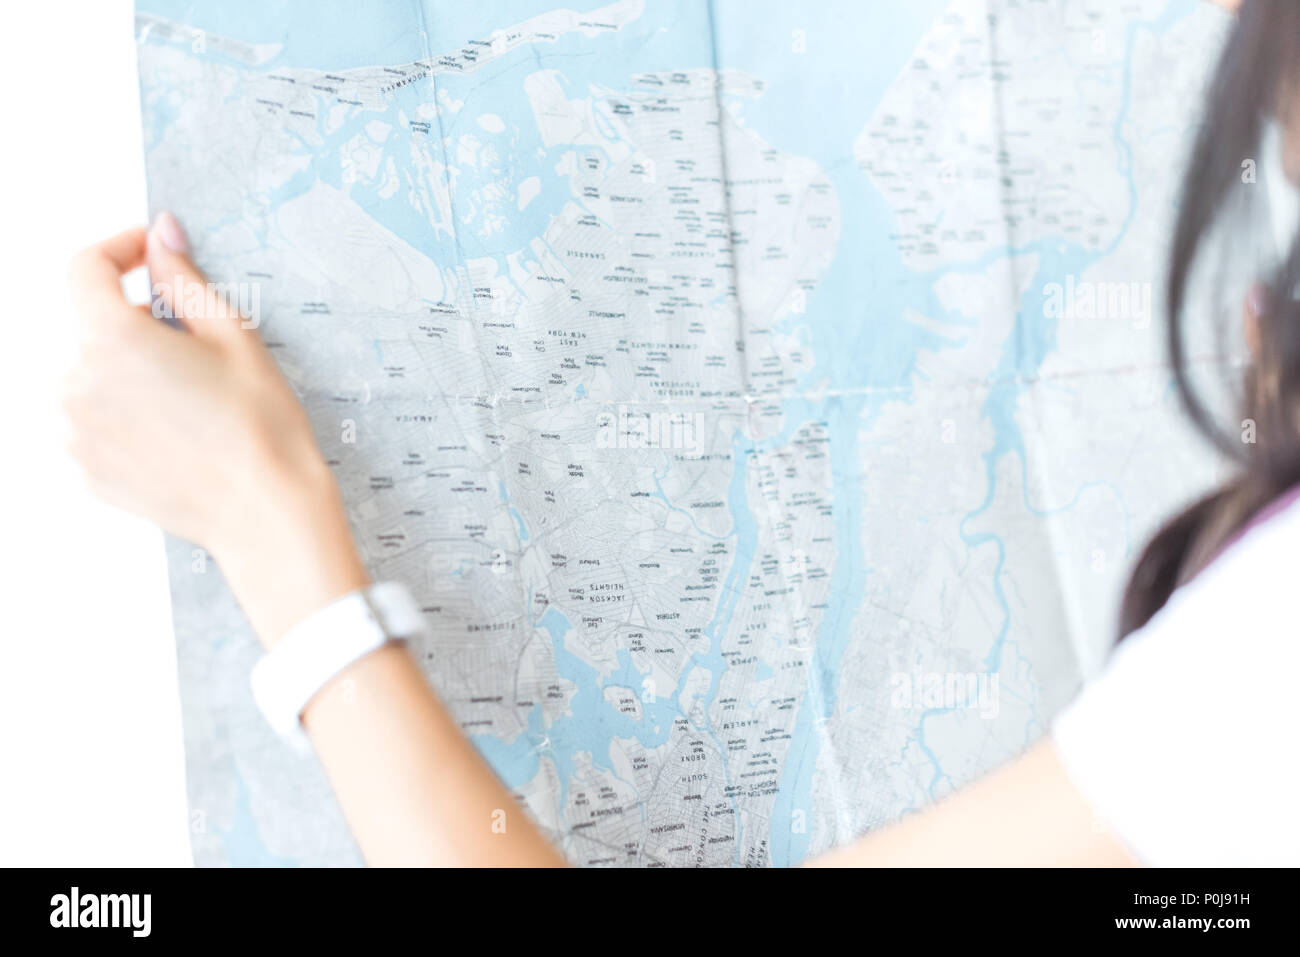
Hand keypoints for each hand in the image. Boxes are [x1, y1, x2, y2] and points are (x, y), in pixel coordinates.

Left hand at [63, 215, 368, 644]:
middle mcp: (77, 383)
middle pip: (91, 326)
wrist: (265, 512)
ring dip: (129, 372)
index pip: (84, 268)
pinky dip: (125, 416)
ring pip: (92, 376)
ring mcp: (75, 431)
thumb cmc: (260, 426)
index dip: (119, 251)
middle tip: (198, 349)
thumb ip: (183, 278)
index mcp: (111, 339)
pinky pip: (94, 422)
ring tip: (190, 400)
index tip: (151, 255)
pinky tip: (177, 432)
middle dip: (136, 322)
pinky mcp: (86, 469)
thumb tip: (161, 234)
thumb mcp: (233, 336)